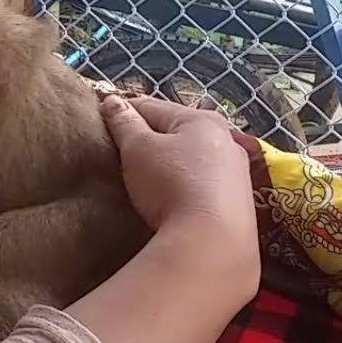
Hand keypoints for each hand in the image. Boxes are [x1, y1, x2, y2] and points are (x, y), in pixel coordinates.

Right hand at [99, 95, 257, 253]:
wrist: (212, 242)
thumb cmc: (171, 184)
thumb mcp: (138, 149)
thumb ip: (124, 122)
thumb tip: (112, 100)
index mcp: (201, 119)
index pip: (151, 106)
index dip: (122, 113)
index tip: (102, 125)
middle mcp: (227, 139)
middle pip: (175, 132)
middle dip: (148, 140)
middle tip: (122, 156)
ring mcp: (237, 172)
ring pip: (191, 159)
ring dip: (168, 165)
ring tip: (144, 181)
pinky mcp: (239, 202)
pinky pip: (203, 184)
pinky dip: (185, 186)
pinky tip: (172, 201)